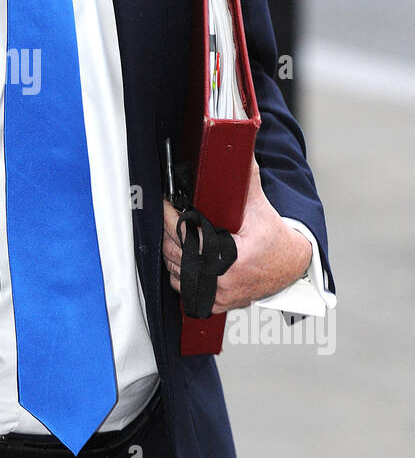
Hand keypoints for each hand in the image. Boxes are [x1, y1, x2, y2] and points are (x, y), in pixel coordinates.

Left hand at [161, 159, 312, 313]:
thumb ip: (247, 181)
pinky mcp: (217, 302)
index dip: (172, 218)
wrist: (291, 265)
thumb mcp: (260, 209)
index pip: (187, 238)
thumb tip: (242, 155)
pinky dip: (180, 272)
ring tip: (177, 234)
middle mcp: (224, 281)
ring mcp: (219, 295)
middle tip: (170, 216)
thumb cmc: (275, 240)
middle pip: (177, 255)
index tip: (167, 206)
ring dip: (172, 252)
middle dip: (169, 233)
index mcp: (233, 259)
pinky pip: (185, 288)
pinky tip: (184, 256)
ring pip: (176, 272)